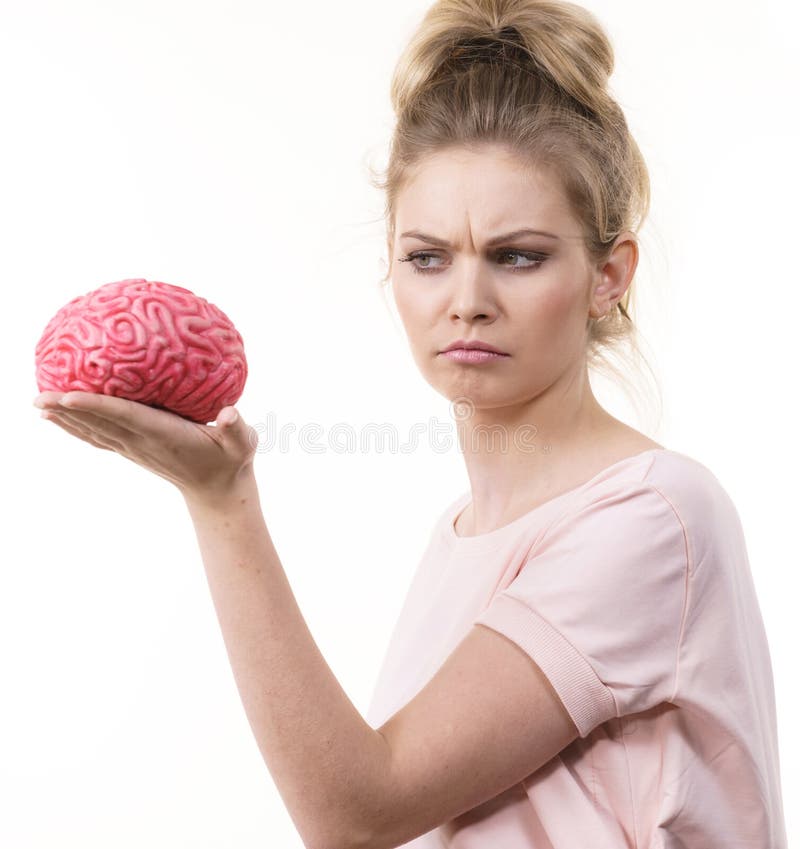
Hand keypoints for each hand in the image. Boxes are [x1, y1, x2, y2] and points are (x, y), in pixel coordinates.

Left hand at [33, 391, 256, 501]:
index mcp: (165, 435)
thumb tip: (230, 414)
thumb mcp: (242, 443)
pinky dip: (77, 427)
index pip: (125, 417)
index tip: (68, 396)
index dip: (96, 406)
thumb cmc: (232, 460)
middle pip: (99, 424)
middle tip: (38, 397)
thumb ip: (237, 428)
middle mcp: (143, 443)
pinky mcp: (134, 450)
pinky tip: (61, 418)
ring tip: (39, 404)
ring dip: (66, 419)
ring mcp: (135, 448)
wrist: (218, 489)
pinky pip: (99, 437)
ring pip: (94, 432)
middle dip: (68, 411)